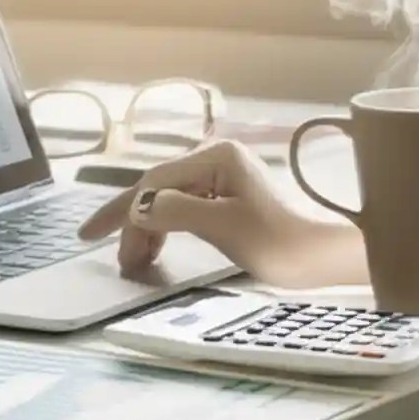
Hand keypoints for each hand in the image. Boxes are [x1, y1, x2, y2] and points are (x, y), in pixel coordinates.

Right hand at [77, 140, 353, 286]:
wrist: (327, 256)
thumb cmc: (281, 241)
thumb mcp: (224, 226)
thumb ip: (175, 211)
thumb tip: (136, 208)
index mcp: (216, 156)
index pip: (153, 182)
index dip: (121, 210)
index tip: (91, 238)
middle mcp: (216, 158)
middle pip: (156, 188)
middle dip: (131, 224)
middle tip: (117, 261)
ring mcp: (222, 177)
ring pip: (167, 201)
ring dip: (146, 230)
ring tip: (135, 263)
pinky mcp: (228, 197)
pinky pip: (183, 209)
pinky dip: (164, 230)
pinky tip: (155, 250)